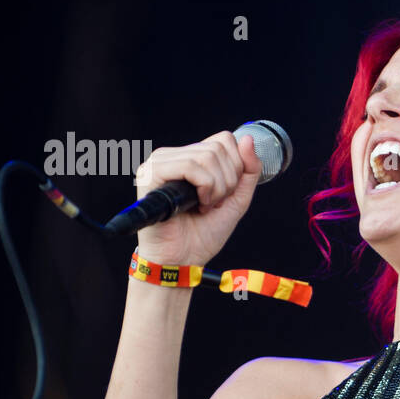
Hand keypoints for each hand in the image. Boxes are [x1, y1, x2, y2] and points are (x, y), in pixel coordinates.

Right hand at [133, 131, 261, 265]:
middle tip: (214, 203)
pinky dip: (205, 188)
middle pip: (219, 147)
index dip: (236, 167)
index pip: (225, 139)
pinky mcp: (152, 173)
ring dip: (217, 188)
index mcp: (191, 158)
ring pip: (208, 156)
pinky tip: (197, 205)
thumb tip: (248, 138)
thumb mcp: (237, 199)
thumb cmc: (203, 233)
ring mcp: (160, 162)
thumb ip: (248, 170)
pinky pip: (191, 166)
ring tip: (204, 206)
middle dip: (228, 181)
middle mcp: (173, 155)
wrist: (183, 260)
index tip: (226, 193)